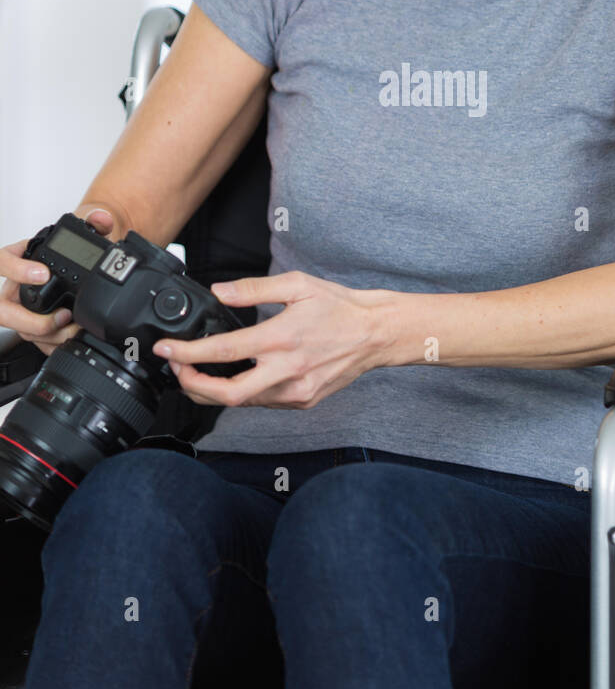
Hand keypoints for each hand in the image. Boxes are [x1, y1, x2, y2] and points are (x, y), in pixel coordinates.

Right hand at [0, 208, 114, 356]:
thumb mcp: (79, 230)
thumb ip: (93, 220)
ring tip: (72, 328)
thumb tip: (101, 218)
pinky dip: (51, 344)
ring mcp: (17, 307)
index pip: (1, 261)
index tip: (43, 274)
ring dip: (46, 334)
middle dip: (27, 318)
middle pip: (2, 308)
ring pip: (18, 328)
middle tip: (62, 316)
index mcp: (16, 257)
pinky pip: (32, 340)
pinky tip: (69, 339)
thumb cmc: (66, 248)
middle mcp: (12, 285)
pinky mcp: (28, 325)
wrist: (73, 262)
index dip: (17, 269)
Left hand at [151, 270, 394, 409]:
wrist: (375, 334)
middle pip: (227, 394)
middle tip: (178, 372)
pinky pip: (263, 403)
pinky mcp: (302, 401)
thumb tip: (219, 292)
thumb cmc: (339, 308)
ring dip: (214, 392)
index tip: (166, 351)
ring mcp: (296, 391)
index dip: (187, 354)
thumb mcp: (297, 285)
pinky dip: (242, 394)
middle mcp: (287, 370)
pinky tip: (235, 378)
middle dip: (193, 386)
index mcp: (282, 338)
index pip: (223, 351)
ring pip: (243, 403)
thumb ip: (253, 289)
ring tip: (198, 375)